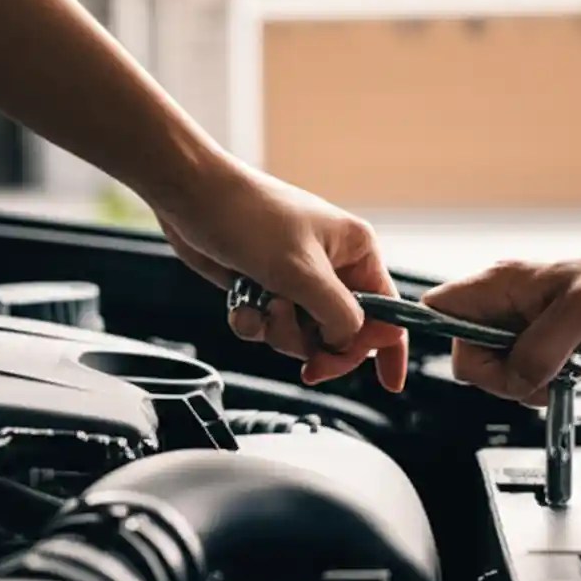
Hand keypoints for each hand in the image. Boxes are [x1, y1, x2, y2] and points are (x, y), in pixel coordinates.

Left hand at [154, 161, 407, 391]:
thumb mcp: (303, 273)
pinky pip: (269, 327)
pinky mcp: (265, 287)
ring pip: (302, 335)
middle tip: (306, 362)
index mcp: (356, 251)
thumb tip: (350, 344)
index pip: (388, 311)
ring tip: (263, 306)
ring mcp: (297, 279)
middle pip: (343, 333)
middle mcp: (332, 266)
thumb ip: (338, 316)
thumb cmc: (249, 219)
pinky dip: (253, 322)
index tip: (386, 384)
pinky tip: (239, 302)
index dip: (387, 348)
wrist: (191, 197)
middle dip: (316, 343)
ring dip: (279, 331)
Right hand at [420, 246, 580, 404]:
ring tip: (566, 366)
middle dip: (502, 376)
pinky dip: (540, 380)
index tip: (493, 360)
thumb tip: (518, 376)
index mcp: (497, 285)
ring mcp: (513, 322)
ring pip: (493, 369)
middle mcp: (498, 303)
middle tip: (545, 374)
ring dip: (526, 381)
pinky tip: (568, 368)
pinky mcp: (532, 339)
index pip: (437, 309)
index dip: (449, 340)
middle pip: (466, 355)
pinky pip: (517, 371)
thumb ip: (544, 346)